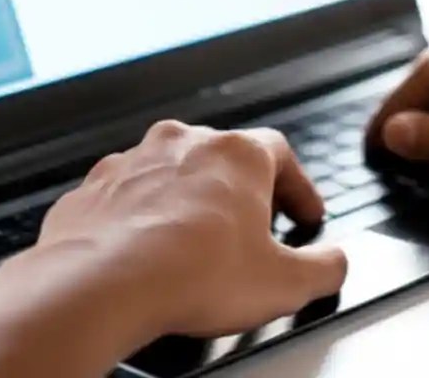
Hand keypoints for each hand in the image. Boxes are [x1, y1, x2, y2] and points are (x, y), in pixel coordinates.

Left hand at [0, 122, 347, 377]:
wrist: (100, 285)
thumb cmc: (189, 274)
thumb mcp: (284, 283)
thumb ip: (323, 268)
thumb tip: (334, 262)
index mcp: (237, 154)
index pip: (282, 155)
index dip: (299, 188)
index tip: (303, 215)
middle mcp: (183, 144)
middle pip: (226, 160)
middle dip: (241, 196)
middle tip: (251, 235)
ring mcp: (132, 162)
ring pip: (172, 175)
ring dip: (188, 204)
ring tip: (195, 249)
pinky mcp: (93, 189)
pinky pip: (127, 198)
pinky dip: (141, 220)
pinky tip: (147, 255)